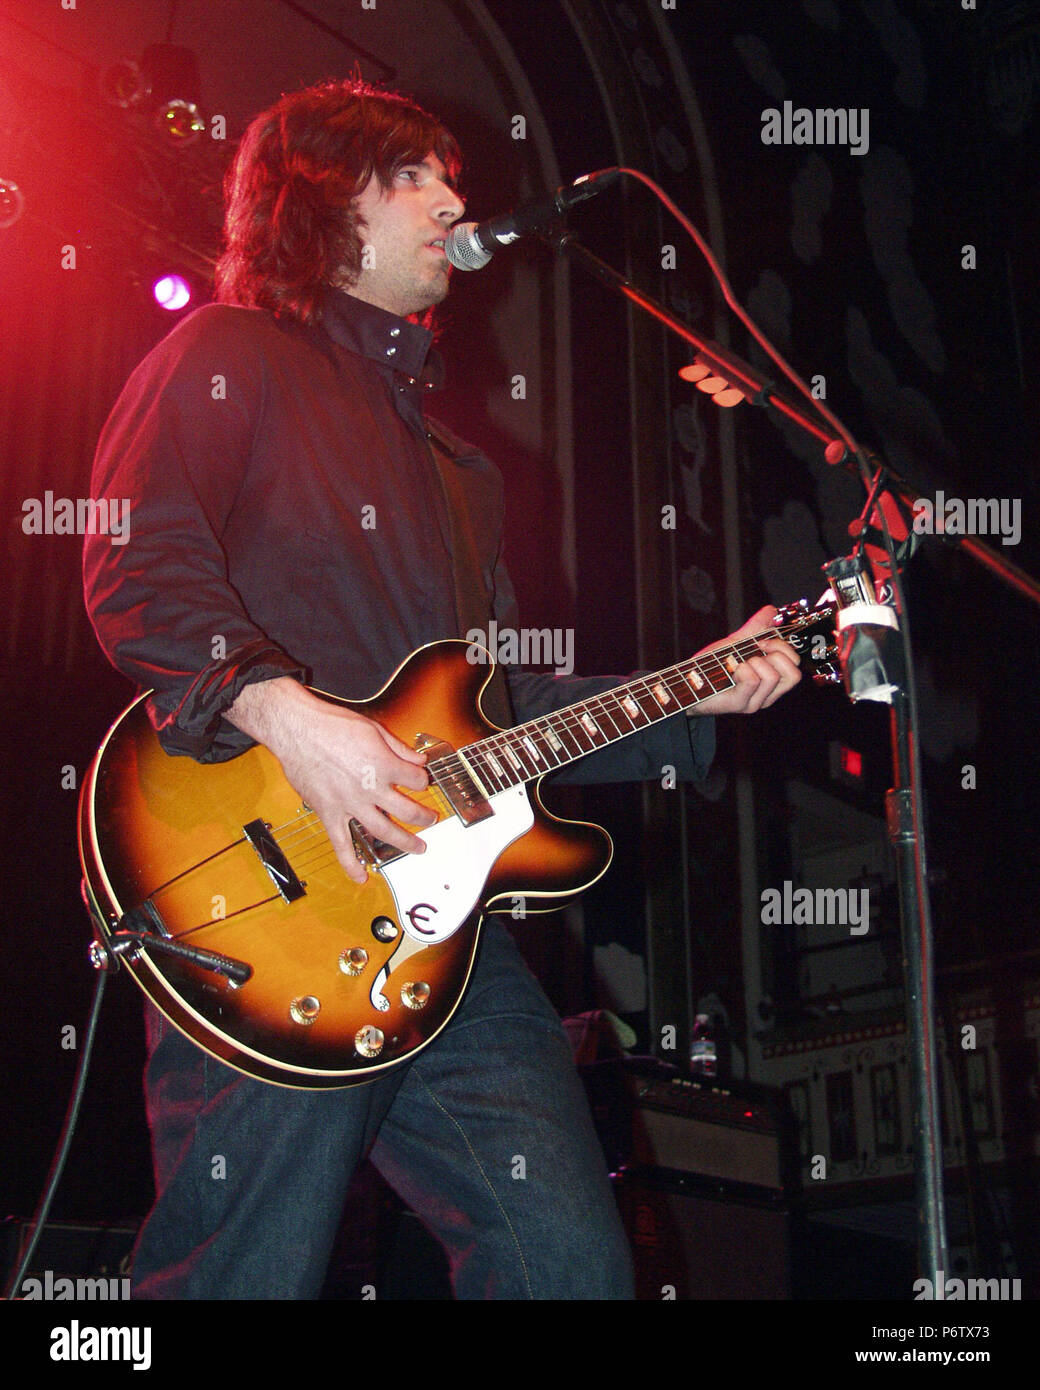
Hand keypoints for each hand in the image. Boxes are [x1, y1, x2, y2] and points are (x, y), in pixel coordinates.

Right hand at [227, 678, 435, 882]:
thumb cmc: (332, 725)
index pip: (416, 780)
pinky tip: (361, 877)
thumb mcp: (373, 729)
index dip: (422, 780)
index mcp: (384, 765)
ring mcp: (350, 804)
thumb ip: (398, 748)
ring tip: (418, 848)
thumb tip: (418, 760)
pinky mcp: (329, 813)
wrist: (296, 729)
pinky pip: (341, 844)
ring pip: (384, 831)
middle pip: (408, 810)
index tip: (421, 780)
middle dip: (424, 816)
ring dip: (405, 842)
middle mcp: (371, 788)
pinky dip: (350, 863)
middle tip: (431, 820)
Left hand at [688, 606, 800, 715]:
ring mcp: (755, 702)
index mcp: (772, 683)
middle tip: (753, 650)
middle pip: (793, 674)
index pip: (796, 666)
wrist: (687, 681)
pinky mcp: (740, 704)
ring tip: (738, 664)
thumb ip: (756, 627)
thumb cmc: (713, 666)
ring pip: (773, 677)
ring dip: (754, 661)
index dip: (783, 647)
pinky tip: (731, 671)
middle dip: (774, 653)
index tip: (762, 641)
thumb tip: (772, 610)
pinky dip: (742, 669)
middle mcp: (768, 695)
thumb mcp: (738, 643)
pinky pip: (753, 680)